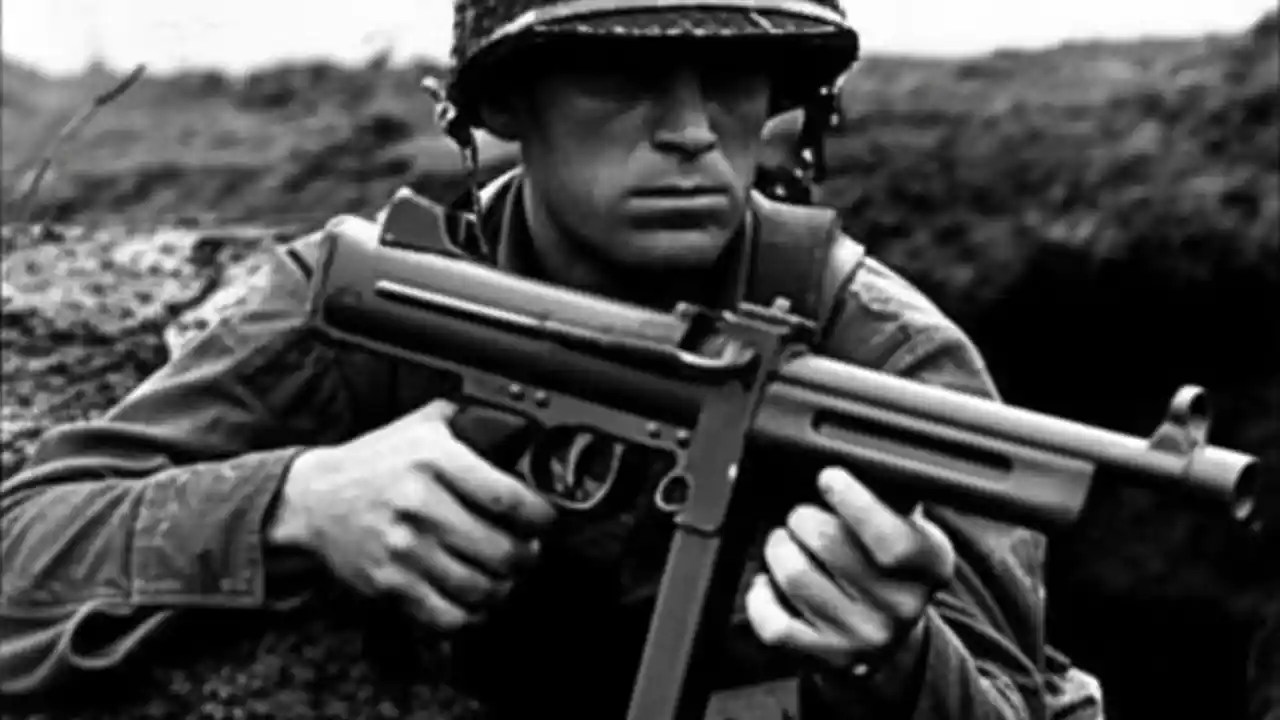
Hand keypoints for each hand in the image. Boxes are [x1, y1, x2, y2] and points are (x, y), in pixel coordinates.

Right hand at [270, 399, 556, 630]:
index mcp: (434, 458)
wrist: (312, 498)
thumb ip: (471, 423)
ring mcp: (404, 547)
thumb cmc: (375, 461)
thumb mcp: (422, 425)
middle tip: (527, 551)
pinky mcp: (389, 582)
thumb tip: (521, 432)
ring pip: (480, 588)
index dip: (541, 517)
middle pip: (502, 551)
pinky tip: (474, 600)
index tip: (545, 520)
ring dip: (503, 588)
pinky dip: (471, 615)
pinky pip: (447, 615)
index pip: (509, 498)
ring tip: (504, 576)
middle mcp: (420, 503)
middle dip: (527, 557)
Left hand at [745, 466, 954, 680]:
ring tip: (787, 545)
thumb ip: (884, 493)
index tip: (829, 478)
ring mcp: (864, 636)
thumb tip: (837, 454)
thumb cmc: (888, 565)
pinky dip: (760, 596)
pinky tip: (770, 582)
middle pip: (829, 544)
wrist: (889, 636)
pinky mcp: (827, 657)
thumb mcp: (907, 526)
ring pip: (795, 576)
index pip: (893, 538)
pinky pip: (773, 622)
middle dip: (804, 517)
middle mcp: (902, 605)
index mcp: (931, 564)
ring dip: (779, 549)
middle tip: (804, 517)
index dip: (855, 502)